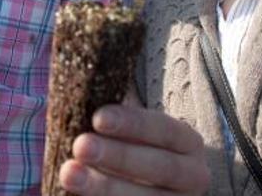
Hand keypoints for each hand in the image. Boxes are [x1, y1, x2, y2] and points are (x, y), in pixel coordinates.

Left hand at [59, 104, 209, 194]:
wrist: (148, 185)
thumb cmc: (132, 145)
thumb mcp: (132, 126)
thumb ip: (116, 107)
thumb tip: (86, 78)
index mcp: (187, 143)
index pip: (165, 129)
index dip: (133, 123)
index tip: (97, 117)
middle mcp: (192, 176)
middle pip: (160, 167)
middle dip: (118, 156)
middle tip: (80, 145)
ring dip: (105, 188)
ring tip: (68, 174)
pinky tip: (73, 195)